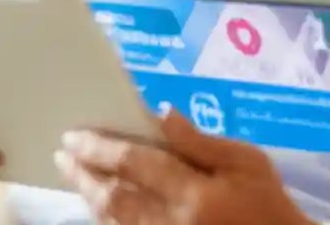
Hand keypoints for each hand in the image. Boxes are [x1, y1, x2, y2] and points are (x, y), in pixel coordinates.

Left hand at [56, 110, 313, 224]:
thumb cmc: (266, 200)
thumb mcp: (247, 161)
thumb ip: (201, 141)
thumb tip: (162, 115)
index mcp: (193, 194)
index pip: (135, 164)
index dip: (101, 148)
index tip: (75, 135)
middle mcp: (170, 222)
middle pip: (113, 195)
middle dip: (84, 172)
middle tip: (63, 153)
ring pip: (112, 219)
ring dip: (88, 194)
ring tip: (73, 173)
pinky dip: (106, 217)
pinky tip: (98, 203)